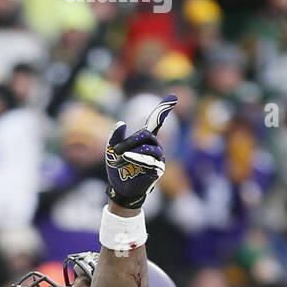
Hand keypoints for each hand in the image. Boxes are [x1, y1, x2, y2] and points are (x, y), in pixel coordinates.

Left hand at [105, 94, 176, 209]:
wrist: (120, 189)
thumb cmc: (118, 168)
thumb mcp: (112, 150)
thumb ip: (115, 137)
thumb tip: (122, 123)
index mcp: (144, 140)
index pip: (156, 122)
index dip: (164, 110)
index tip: (173, 97)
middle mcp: (154, 146)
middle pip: (147, 134)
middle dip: (131, 140)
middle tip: (117, 150)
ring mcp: (157, 158)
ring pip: (149, 148)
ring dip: (132, 151)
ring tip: (121, 157)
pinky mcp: (157, 170)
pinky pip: (150, 161)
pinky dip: (138, 159)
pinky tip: (129, 158)